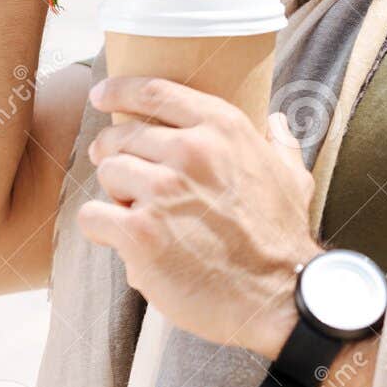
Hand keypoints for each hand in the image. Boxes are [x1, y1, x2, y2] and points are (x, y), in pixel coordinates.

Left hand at [75, 76, 318, 357]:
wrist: (278, 295)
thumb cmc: (284, 238)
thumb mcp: (292, 177)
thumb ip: (280, 144)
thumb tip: (277, 121)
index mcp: (223, 129)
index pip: (155, 92)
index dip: (120, 90)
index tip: (102, 95)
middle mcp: (191, 151)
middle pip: (123, 135)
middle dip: (113, 152)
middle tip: (117, 170)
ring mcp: (163, 191)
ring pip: (108, 173)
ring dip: (116, 195)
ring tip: (136, 214)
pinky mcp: (140, 233)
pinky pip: (93, 216)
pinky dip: (101, 228)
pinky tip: (119, 239)